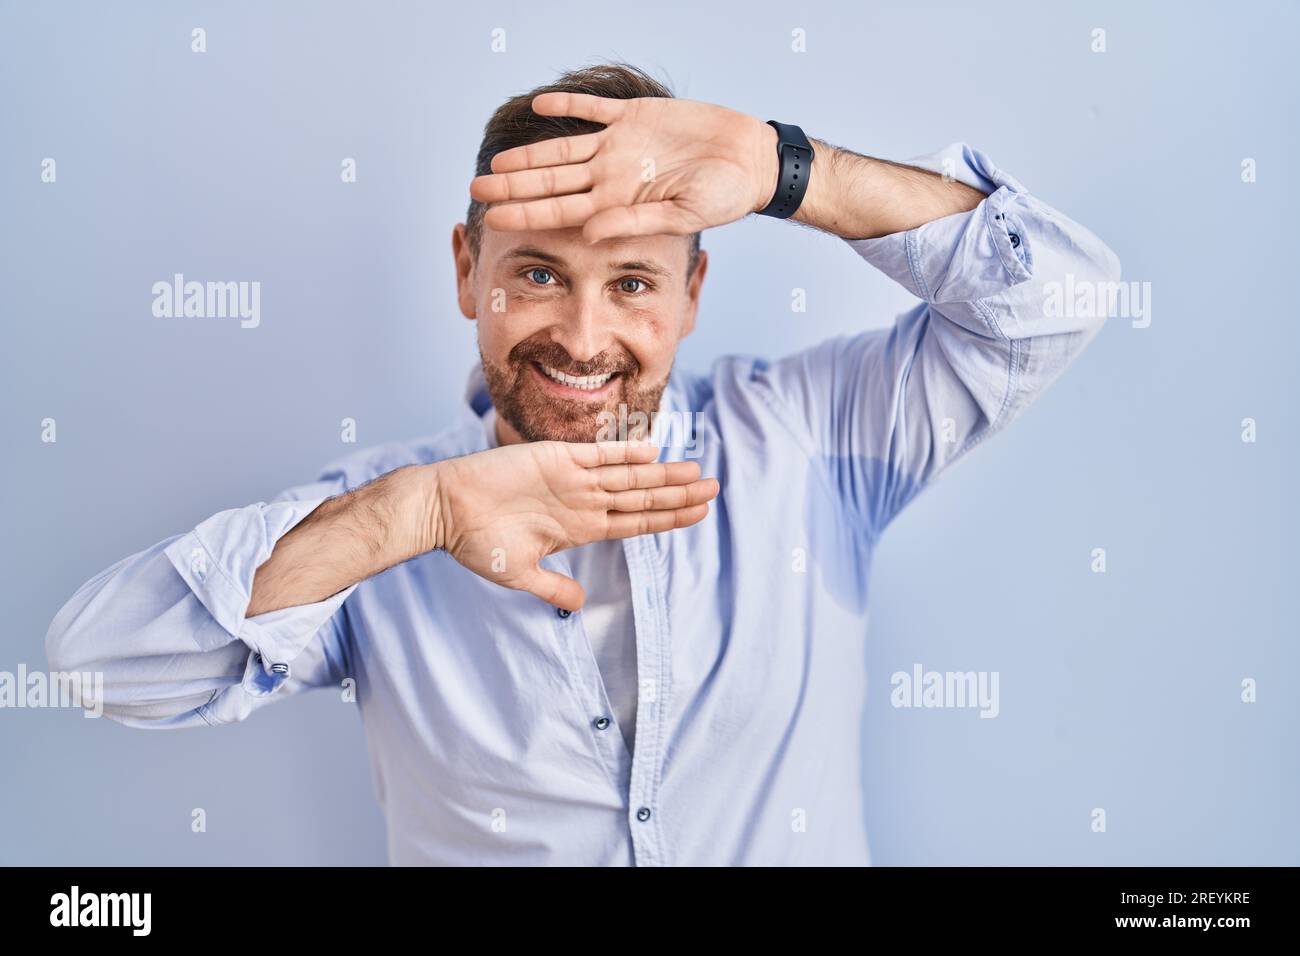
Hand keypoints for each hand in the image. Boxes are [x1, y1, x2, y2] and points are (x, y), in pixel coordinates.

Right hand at [433, 440, 717, 609]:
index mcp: (580, 528)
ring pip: (628, 476)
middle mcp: (583, 501)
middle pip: (641, 497)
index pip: (636, 522)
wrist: (445, 508)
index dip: (668, 517)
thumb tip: (580, 602)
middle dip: (679, 494)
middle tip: (715, 487)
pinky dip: (624, 453)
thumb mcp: (519, 574)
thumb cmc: (475, 541)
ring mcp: (572, 479)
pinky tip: (652, 452)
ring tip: (696, 471)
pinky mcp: (554, 458)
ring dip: (662, 474)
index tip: (699, 513)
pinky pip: (597, 455)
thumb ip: (553, 586)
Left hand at [468, 93, 778, 242]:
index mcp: (618, 203)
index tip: (492, 216)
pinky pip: (594, 110)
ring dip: (530, 154)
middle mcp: (611, 175)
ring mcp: (621, 145)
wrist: (751, 162)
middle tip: (475, 186)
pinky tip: (541, 105)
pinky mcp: (636, 116)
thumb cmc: (724, 197)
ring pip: (563, 149)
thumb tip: (589, 232)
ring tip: (497, 158)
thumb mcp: (682, 215)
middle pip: (550, 181)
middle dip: (513, 185)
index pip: (559, 210)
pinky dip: (569, 106)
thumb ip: (635, 221)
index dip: (524, 212)